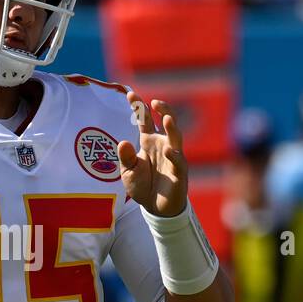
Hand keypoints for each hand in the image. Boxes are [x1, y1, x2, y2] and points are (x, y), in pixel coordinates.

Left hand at [119, 92, 187, 217]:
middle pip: (166, 123)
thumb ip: (125, 157)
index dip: (139, 107)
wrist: (154, 207)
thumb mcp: (128, 171)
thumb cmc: (141, 185)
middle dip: (163, 110)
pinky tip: (168, 151)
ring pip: (176, 138)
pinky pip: (178, 162)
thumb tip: (123, 142)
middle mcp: (163, 145)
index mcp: (149, 141)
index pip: (145, 120)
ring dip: (172, 128)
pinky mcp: (179, 173)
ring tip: (166, 118)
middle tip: (155, 102)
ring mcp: (173, 158)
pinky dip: (174, 156)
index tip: (130, 94)